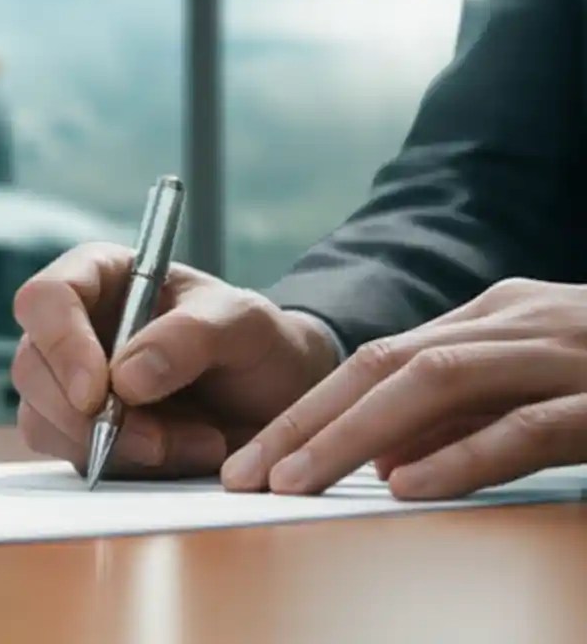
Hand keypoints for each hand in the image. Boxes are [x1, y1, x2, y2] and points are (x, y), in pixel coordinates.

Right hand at [10, 242, 338, 477]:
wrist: (275, 401)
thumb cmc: (257, 344)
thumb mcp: (244, 324)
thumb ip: (190, 336)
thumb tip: (124, 378)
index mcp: (100, 277)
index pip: (45, 299)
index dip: (61, 344)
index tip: (98, 392)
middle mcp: (74, 328)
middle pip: (32, 369)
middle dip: (89, 416)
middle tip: (158, 439)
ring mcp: (70, 385)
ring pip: (44, 421)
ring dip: (115, 447)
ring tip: (195, 443)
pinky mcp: (80, 434)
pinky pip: (72, 457)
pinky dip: (124, 467)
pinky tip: (178, 454)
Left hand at [221, 278, 586, 498]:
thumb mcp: (536, 378)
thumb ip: (467, 408)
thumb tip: (383, 457)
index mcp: (493, 316)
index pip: (376, 358)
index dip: (306, 408)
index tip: (252, 458)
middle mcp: (518, 322)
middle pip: (387, 364)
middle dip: (305, 421)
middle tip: (245, 475)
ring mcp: (566, 354)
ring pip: (438, 383)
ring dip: (355, 436)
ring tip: (296, 482)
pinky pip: (531, 424)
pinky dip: (464, 453)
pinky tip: (408, 485)